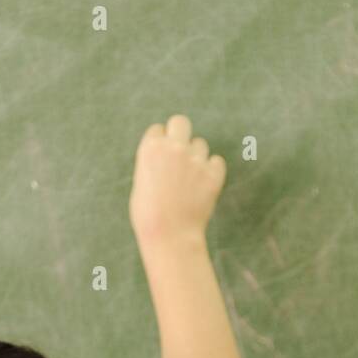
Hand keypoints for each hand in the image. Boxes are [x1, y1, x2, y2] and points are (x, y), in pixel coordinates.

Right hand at [130, 114, 226, 245]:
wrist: (169, 235)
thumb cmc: (148, 215)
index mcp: (151, 148)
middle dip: (180, 134)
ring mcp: (196, 160)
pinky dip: (212, 170)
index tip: (162, 157)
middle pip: (181, 122)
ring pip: (200, 144)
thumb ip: (152, 163)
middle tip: (180, 154)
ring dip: (197, 157)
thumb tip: (163, 156)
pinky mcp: (213, 174)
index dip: (160, 143)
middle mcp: (174, 148)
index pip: (158, 129)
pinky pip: (217, 161)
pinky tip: (204, 185)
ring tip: (190, 181)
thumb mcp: (140, 182)